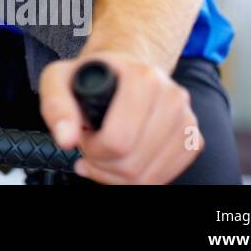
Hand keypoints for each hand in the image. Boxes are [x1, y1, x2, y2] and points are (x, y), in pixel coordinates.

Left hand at [38, 49, 201, 184]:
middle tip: (92, 145)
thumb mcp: (59, 79)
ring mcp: (187, 119)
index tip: (84, 134)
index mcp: (143, 77)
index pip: (118, 141)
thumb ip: (56, 105)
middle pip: (132, 164)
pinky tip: (122, 161)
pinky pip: (165, 178)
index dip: (92, 148)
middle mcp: (172, 96)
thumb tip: (66, 139)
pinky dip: (139, 179)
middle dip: (102, 164)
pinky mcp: (194, 139)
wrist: (122, 70)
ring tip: (105, 152)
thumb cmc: (92, 76)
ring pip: (149, 177)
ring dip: (118, 174)